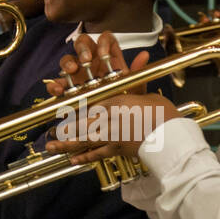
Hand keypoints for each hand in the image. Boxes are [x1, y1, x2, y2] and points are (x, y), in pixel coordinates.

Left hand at [43, 32, 179, 162]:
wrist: (169, 137)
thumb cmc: (161, 113)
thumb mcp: (147, 92)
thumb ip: (138, 79)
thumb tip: (142, 57)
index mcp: (112, 101)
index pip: (85, 105)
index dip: (70, 109)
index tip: (60, 112)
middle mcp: (106, 118)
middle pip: (78, 124)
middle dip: (62, 131)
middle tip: (49, 136)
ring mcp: (110, 135)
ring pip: (81, 140)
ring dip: (65, 145)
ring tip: (52, 147)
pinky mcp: (116, 149)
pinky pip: (97, 154)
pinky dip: (84, 158)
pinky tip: (73, 161)